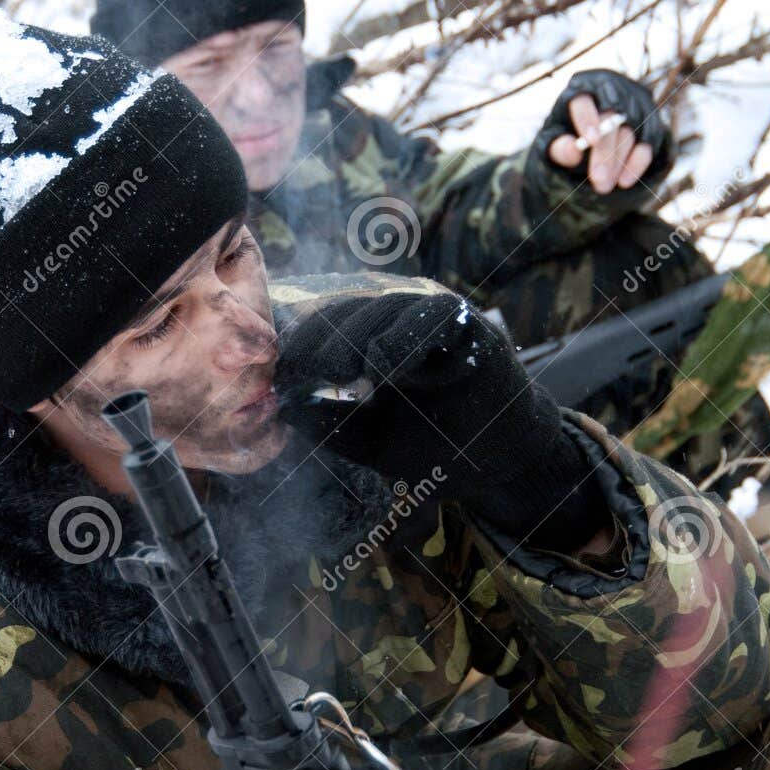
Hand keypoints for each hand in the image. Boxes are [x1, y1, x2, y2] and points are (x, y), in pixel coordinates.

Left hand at [274, 290, 607, 550]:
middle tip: (290, 370)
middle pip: (343, 310)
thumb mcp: (366, 438)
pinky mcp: (468, 324)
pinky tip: (380, 367)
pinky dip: (403, 337)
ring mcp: (432, 315)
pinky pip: (432, 315)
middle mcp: (397, 316)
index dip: (295, 341)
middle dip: (312, 340)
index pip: (321, 321)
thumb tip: (280, 405)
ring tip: (329, 370)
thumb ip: (326, 420)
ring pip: (381, 307)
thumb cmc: (430, 445)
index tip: (272, 372)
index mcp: (368, 335)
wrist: (497, 462)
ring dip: (350, 337)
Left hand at [534, 69, 673, 205]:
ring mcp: (635, 102)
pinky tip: (624, 182)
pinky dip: (638, 162)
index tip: (590, 142)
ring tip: (603, 186)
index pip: (584, 98)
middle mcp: (612, 88)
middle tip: (598, 180)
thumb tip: (573, 150)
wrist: (592, 139)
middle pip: (611, 117)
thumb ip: (559, 147)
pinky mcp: (651, 119)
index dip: (588, 119)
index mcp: (581, 87)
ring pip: (632, 130)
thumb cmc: (567, 136)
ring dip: (619, 161)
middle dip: (605, 151)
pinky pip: (650, 140)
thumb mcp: (553, 142)